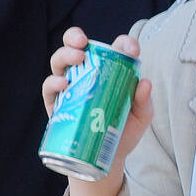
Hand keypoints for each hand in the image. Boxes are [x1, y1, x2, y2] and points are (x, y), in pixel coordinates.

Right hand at [43, 26, 153, 173]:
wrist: (109, 159)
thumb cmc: (126, 131)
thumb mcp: (141, 117)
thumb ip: (144, 101)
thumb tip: (145, 83)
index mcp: (110, 70)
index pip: (114, 49)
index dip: (123, 43)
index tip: (131, 50)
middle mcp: (86, 73)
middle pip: (75, 47)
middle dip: (75, 37)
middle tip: (83, 43)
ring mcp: (69, 87)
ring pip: (59, 62)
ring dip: (65, 55)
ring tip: (76, 58)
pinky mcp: (57, 105)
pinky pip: (49, 89)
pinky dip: (53, 82)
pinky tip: (63, 83)